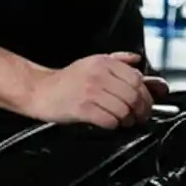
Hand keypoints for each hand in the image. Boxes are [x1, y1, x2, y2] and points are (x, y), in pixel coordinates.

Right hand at [25, 52, 156, 128]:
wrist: (40, 90)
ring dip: (128, 120)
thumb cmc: (67, 80)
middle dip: (141, 110)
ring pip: (123, 109)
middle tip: (139, 116)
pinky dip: (114, 125)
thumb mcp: (92, 62)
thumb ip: (117, 60)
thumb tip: (138, 60)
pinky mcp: (82, 108)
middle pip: (133, 95)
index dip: (146, 94)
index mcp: (103, 62)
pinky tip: (110, 123)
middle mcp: (98, 75)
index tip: (145, 103)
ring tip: (124, 121)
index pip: (136, 79)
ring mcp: (90, 91)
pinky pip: (109, 120)